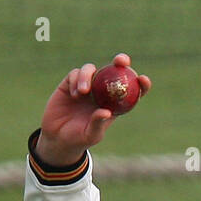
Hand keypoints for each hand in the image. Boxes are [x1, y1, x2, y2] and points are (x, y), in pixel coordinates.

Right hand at [34, 53, 150, 167]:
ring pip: (91, 70)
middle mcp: (101, 92)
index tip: (143, 79)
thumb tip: (106, 111)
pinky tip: (74, 94)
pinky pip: (75, 74)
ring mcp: (86, 86)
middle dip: (120, 62)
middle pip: (114, 72)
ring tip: (83, 92)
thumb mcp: (91, 135)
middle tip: (121, 61)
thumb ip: (98, 123)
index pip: (131, 92)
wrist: (57, 137)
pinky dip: (76, 80)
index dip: (140, 84)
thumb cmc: (79, 139)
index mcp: (113, 105)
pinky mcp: (70, 83)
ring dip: (87, 76)